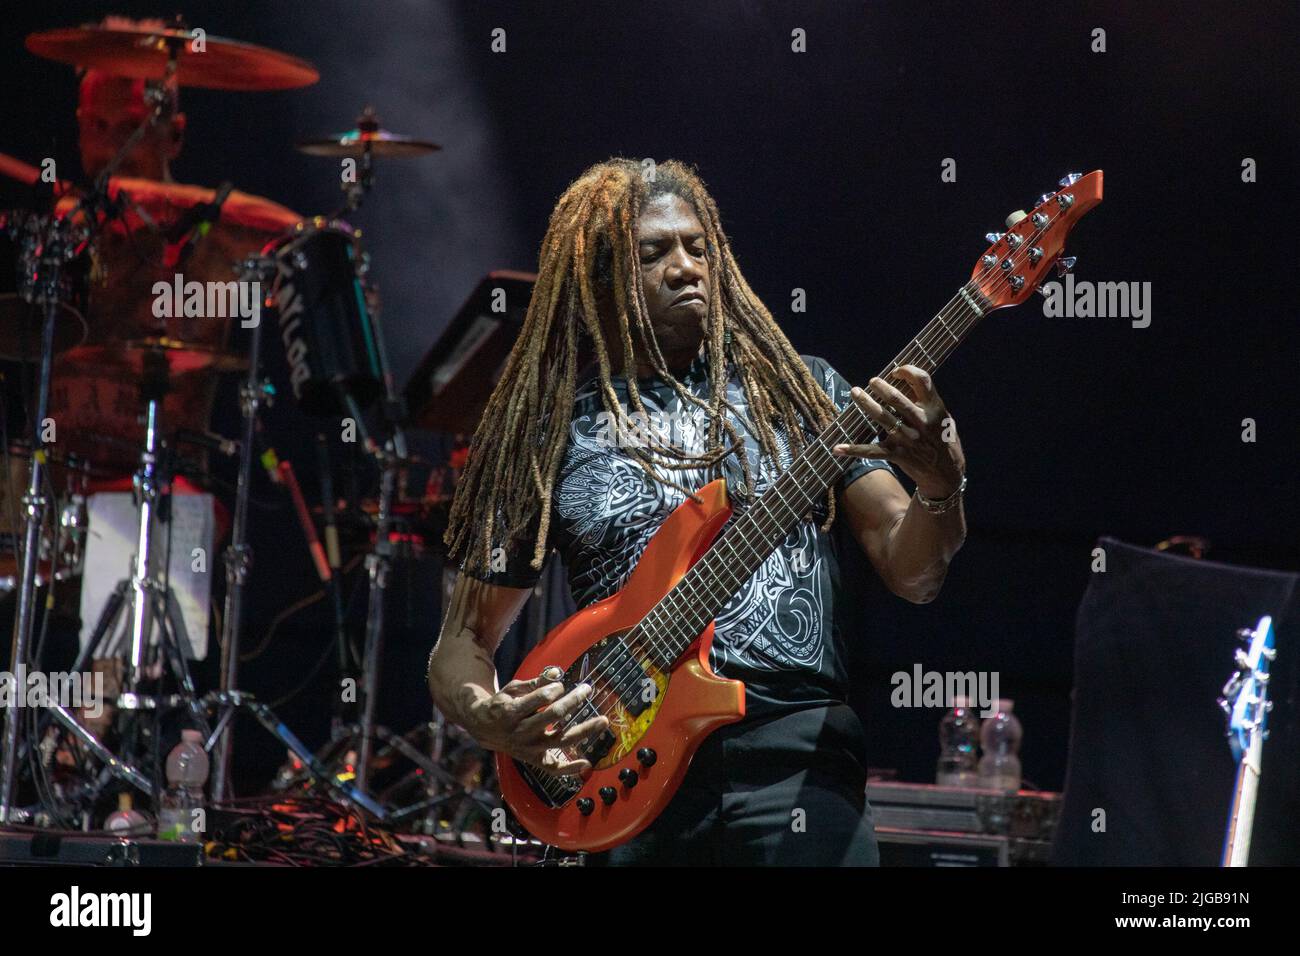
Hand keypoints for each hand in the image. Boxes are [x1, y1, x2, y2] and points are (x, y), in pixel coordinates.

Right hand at [466, 671, 608, 775]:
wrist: (484, 728)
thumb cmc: (502, 704)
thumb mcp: (513, 689)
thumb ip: (535, 682)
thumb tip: (557, 673)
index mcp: (512, 712)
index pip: (540, 699)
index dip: (554, 689)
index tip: (560, 685)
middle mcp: (521, 732)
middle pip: (554, 715)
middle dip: (573, 700)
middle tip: (587, 689)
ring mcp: (529, 748)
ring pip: (560, 740)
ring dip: (584, 730)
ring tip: (603, 721)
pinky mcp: (534, 758)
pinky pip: (553, 768)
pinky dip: (569, 769)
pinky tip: (587, 763)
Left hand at [833, 365, 965, 498]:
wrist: (946, 474)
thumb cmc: (942, 440)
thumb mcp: (943, 418)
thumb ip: (927, 402)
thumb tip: (904, 382)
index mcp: (935, 409)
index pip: (922, 381)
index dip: (908, 371)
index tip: (896, 372)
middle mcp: (921, 422)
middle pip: (898, 399)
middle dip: (881, 387)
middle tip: (871, 381)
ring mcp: (908, 439)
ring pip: (883, 418)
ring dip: (867, 404)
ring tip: (856, 393)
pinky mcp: (898, 454)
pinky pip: (872, 451)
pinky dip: (854, 450)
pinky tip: (837, 448)